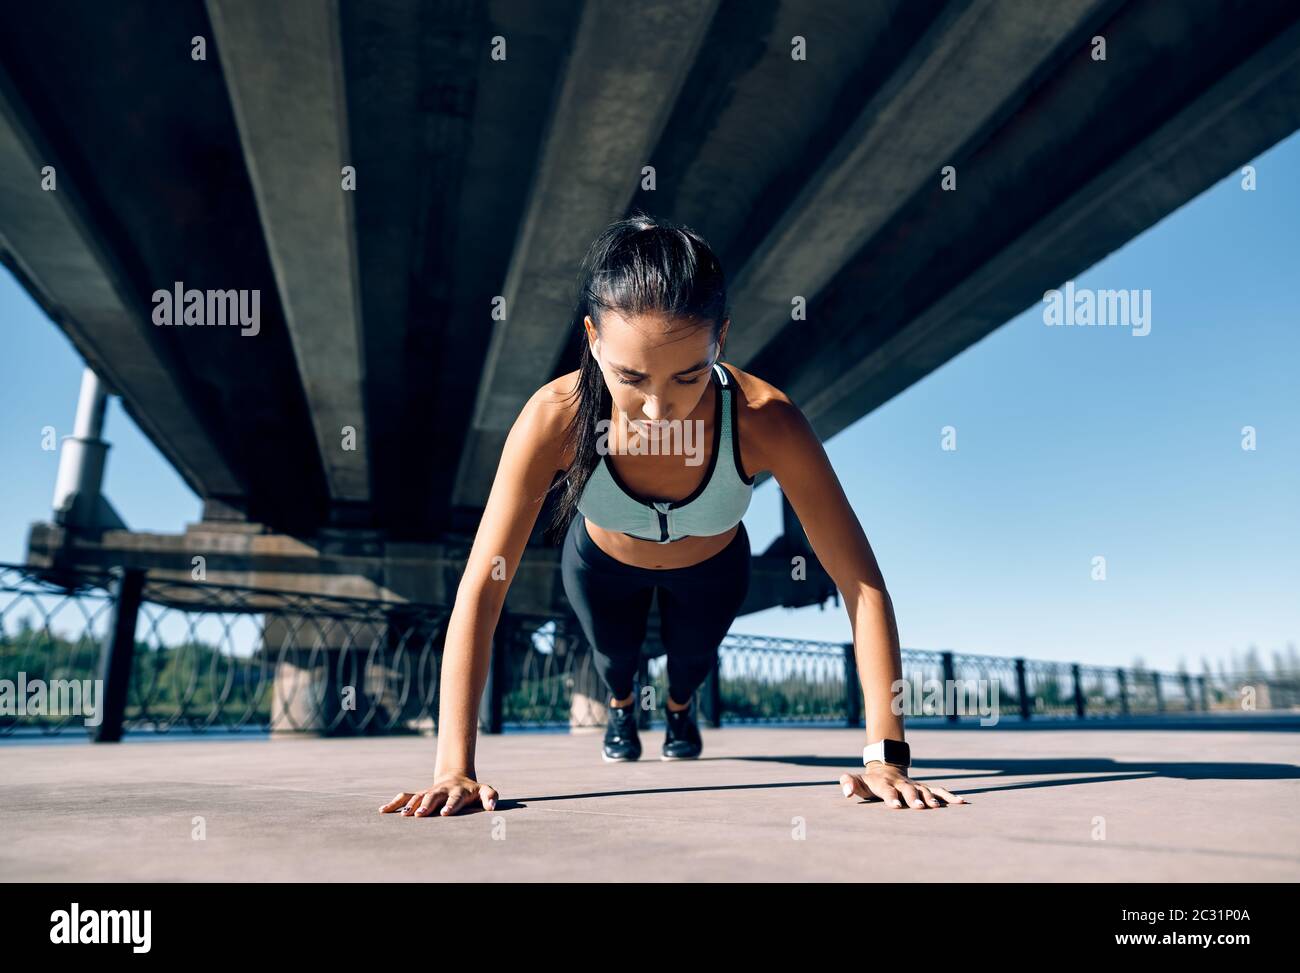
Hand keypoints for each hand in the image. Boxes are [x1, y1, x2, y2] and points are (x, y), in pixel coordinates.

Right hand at [379, 772, 498, 816]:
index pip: (455, 799)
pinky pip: (405, 797)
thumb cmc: (472, 790)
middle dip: (427, 806)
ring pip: (418, 797)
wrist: (456, 777)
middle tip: (420, 815)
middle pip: (433, 797)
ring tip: (403, 816)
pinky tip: (382, 810)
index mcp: (458, 792)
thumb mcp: (485, 791)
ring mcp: (429, 792)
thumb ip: (490, 797)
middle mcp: (442, 791)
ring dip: (411, 806)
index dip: (450, 806)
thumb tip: (492, 808)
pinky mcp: (420, 795)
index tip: (445, 814)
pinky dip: (394, 803)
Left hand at [840, 761, 968, 808]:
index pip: (887, 790)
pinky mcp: (924, 787)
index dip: (891, 797)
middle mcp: (901, 783)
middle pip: (908, 789)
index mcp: (884, 783)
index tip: (896, 806)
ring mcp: (914, 784)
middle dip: (914, 798)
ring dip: (932, 798)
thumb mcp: (857, 781)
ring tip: (939, 807)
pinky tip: (961, 802)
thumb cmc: (869, 782)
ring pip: (925, 789)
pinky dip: (949, 796)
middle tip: (919, 807)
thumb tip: (846, 792)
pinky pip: (938, 790)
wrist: (885, 768)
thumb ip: (849, 783)